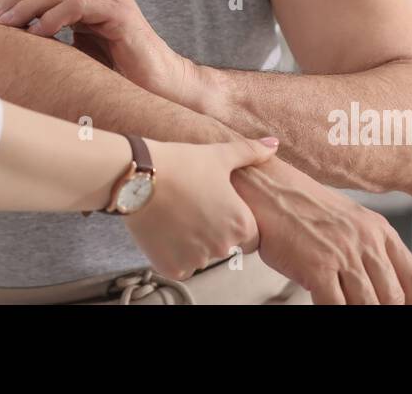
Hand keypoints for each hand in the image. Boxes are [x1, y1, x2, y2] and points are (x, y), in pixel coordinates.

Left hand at [0, 0, 185, 97]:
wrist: (163, 91)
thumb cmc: (119, 79)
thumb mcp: (77, 55)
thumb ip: (52, 40)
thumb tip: (11, 41)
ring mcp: (112, 0)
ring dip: (27, 6)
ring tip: (5, 25)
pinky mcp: (121, 15)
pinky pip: (79, 5)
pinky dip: (53, 16)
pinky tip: (37, 33)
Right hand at [121, 135, 278, 281]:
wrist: (138, 177)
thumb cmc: (181, 164)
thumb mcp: (219, 155)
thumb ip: (250, 152)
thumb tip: (273, 144)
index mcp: (240, 224)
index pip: (250, 236)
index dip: (234, 221)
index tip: (217, 207)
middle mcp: (223, 247)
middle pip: (225, 247)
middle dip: (213, 232)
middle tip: (194, 207)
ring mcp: (196, 260)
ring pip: (201, 256)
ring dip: (192, 243)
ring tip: (177, 214)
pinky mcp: (172, 268)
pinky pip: (179, 266)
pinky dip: (173, 253)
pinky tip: (165, 228)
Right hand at [232, 157, 411, 303]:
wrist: (267, 188)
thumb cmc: (300, 204)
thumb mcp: (347, 219)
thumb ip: (365, 246)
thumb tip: (375, 281)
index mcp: (378, 229)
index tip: (407, 310)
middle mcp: (366, 242)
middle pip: (392, 296)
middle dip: (383, 311)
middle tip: (368, 310)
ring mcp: (343, 255)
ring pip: (367, 305)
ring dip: (359, 312)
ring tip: (347, 308)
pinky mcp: (318, 268)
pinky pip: (336, 307)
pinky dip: (335, 313)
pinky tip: (325, 306)